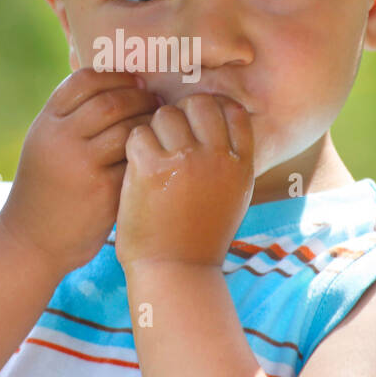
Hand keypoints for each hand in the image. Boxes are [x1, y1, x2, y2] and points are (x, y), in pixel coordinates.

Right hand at [0, 68, 160, 278]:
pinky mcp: (103, 191)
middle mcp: (60, 139)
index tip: (135, 81)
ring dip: (150, 123)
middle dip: (139, 97)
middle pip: (110, 101)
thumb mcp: (46, 145)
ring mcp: (81, 165)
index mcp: (46, 123)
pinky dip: (150, 151)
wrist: (31, 241)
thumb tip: (119, 84)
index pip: (84, 80)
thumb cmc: (46, 188)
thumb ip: (72, 117)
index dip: (115, 76)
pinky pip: (136, 160)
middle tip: (156, 102)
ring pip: (128, 129)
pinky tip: (158, 152)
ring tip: (160, 126)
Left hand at [114, 93, 254, 270]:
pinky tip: (136, 169)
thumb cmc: (200, 237)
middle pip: (198, 104)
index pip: (233, 111)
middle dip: (180, 115)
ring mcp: (186, 161)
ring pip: (165, 115)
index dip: (212, 109)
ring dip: (154, 130)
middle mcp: (218, 158)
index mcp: (241, 164)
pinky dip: (134, 147)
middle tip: (167, 138)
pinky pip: (139, 134)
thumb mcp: (233, 195)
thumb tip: (218, 118)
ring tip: (151, 157)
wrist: (176, 272)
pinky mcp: (152, 169)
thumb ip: (229, 159)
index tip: (195, 124)